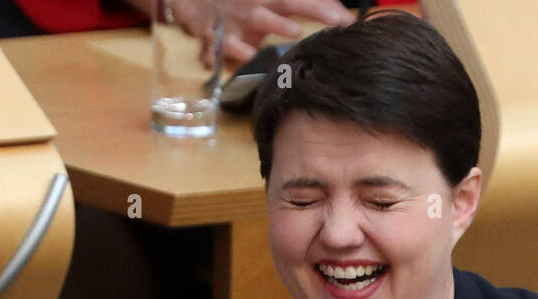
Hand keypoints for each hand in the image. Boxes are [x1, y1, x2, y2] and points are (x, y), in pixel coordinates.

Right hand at [159, 0, 354, 67]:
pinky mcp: (212, 35)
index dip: (325, 7)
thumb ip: (296, 7)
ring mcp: (234, 19)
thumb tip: (336, 12)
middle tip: (338, 20)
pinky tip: (247, 54)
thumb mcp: (266, 3)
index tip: (348, 19)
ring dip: (277, 25)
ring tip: (296, 32)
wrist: (188, 1)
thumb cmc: (235, 5)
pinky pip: (221, 43)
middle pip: (289, 2)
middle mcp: (254, 5)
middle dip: (314, 9)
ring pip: (258, 19)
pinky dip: (232, 49)